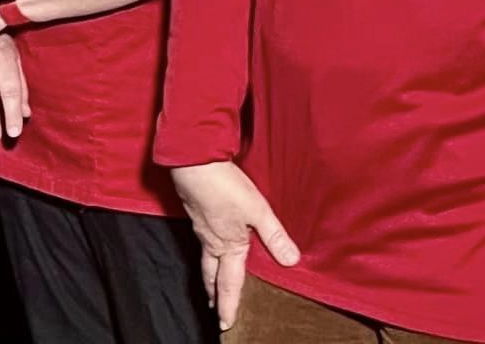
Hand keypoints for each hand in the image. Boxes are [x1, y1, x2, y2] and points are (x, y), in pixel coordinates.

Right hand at [171, 161, 298, 328]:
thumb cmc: (225, 187)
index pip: (229, 283)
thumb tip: (291, 261)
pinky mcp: (194, 210)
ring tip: (210, 280)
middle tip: (215, 307)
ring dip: (208, 273)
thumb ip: (274, 236)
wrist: (193, 161)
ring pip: (204, 256)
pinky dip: (206, 249)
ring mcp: (200, 226)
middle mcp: (211, 240)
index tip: (226, 323)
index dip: (229, 304)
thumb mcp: (257, 211)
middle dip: (214, 292)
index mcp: (227, 246)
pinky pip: (201, 238)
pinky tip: (209, 241)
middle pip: (210, 273)